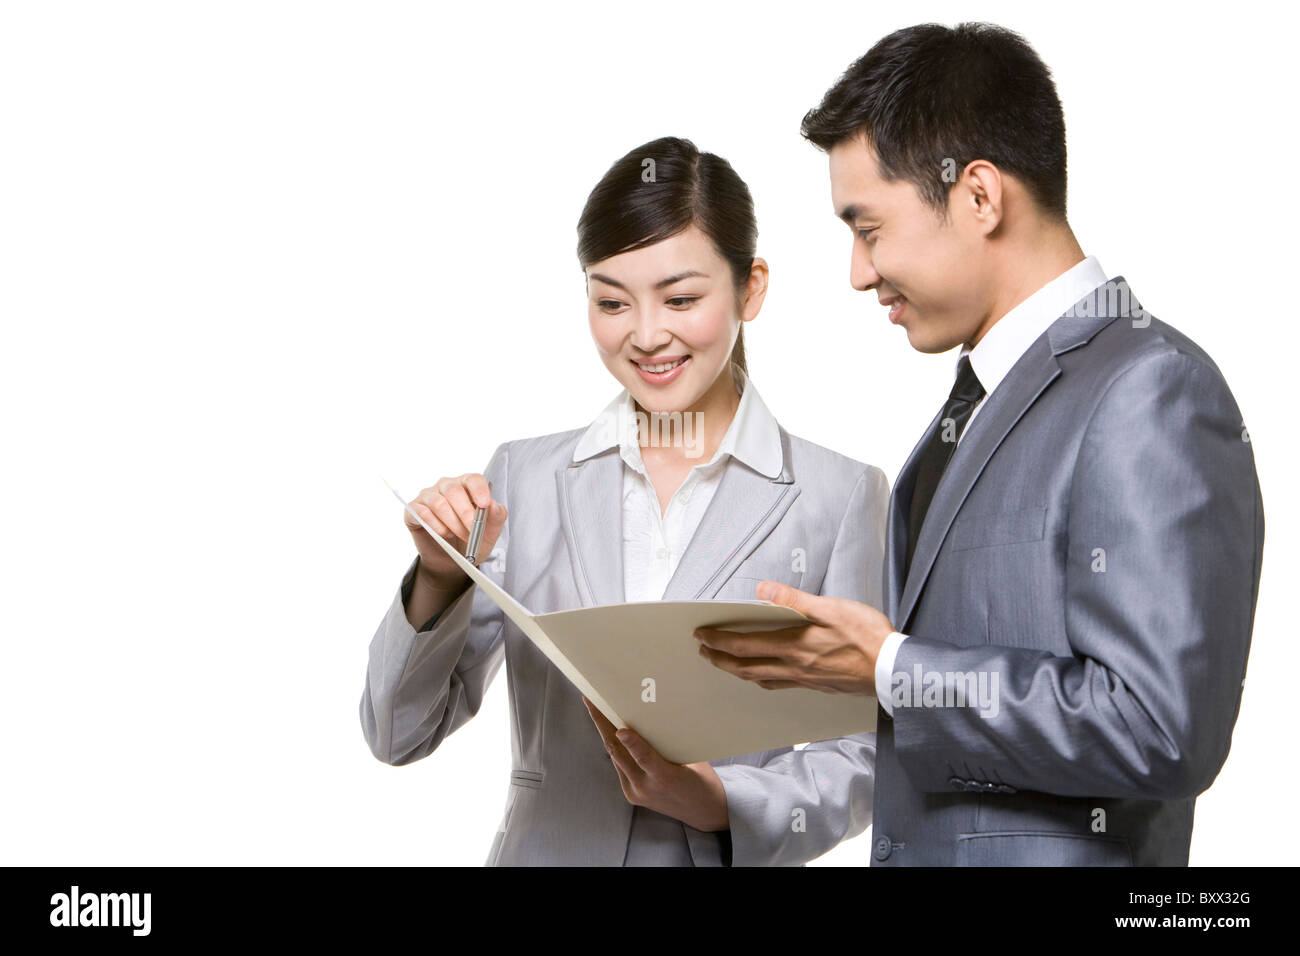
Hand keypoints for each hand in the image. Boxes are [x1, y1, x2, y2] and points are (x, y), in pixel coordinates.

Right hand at [403, 472, 506, 589]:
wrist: (450, 560)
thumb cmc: (469, 540)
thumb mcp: (489, 533)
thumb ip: (496, 518)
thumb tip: (494, 506)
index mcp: (466, 486)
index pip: (473, 479)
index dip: (479, 490)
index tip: (485, 505)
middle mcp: (446, 486)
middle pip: (454, 490)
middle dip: (465, 513)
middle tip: (472, 530)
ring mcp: (428, 496)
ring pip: (439, 503)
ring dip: (451, 523)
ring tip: (458, 535)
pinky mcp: (414, 509)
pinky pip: (422, 513)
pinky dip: (435, 527)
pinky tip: (443, 534)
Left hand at [582, 697, 728, 832]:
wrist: (703, 811)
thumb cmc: (702, 779)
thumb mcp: (694, 760)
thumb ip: (670, 745)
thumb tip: (649, 720)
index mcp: (666, 778)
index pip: (645, 758)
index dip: (632, 742)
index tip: (620, 728)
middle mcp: (646, 788)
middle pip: (619, 754)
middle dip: (603, 725)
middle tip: (592, 701)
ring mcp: (635, 793)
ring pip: (615, 757)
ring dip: (605, 733)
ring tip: (597, 709)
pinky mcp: (630, 794)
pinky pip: (619, 765)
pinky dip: (615, 746)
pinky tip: (609, 728)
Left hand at [693, 580, 892, 695]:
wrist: (891, 670)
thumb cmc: (867, 637)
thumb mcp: (831, 608)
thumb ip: (794, 600)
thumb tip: (763, 592)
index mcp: (794, 646)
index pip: (744, 645)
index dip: (718, 641)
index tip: (702, 635)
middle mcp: (794, 667)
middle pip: (745, 667)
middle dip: (720, 660)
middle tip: (704, 653)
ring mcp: (804, 680)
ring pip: (760, 679)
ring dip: (738, 671)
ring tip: (726, 664)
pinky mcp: (816, 686)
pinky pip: (779, 685)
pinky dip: (762, 679)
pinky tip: (764, 675)